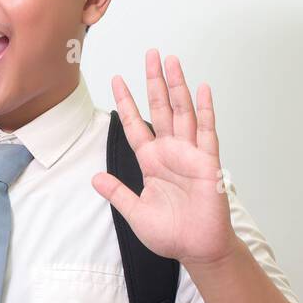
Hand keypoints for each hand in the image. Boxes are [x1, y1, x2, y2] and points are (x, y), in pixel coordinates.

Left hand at [91, 50, 237, 266]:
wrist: (196, 249)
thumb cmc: (170, 233)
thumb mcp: (134, 212)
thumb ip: (117, 193)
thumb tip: (95, 178)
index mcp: (151, 162)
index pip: (136, 125)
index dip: (126, 102)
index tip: (116, 79)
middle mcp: (170, 152)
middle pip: (160, 108)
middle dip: (154, 81)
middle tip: (150, 54)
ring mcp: (190, 154)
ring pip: (183, 112)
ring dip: (177, 86)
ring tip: (171, 61)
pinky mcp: (207, 162)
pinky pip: (207, 131)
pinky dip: (205, 109)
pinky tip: (202, 88)